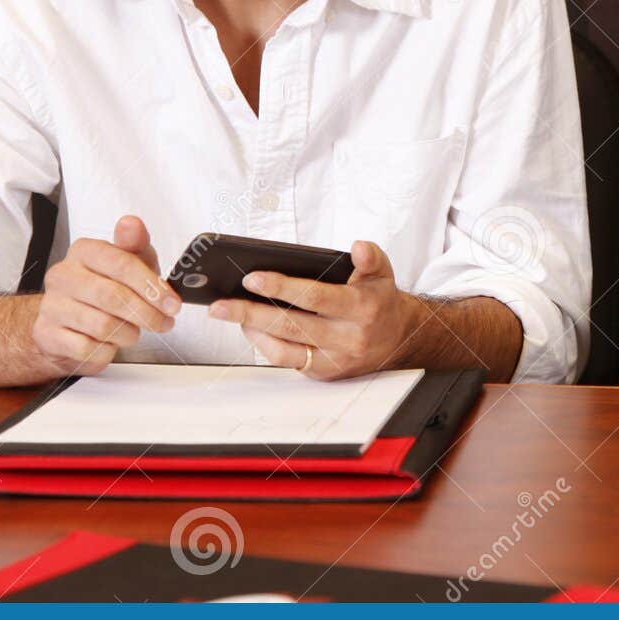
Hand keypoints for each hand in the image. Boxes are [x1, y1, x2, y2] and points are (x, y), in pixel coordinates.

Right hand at [31, 214, 178, 374]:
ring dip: (129, 333)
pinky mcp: (46, 334)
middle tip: (163, 323)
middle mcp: (63, 275)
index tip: (172, 303)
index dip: (152, 286)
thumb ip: (135, 245)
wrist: (66, 321)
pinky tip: (110, 343)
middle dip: (147, 314)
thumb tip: (132, 223)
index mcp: (84, 251)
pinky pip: (87, 348)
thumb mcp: (128, 262)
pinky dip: (107, 350)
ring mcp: (52, 305)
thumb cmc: (105, 287)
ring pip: (102, 325)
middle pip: (113, 297)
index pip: (122, 264)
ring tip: (134, 331)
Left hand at [208, 240, 424, 379]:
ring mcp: (334, 359)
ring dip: (251, 331)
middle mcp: (348, 337)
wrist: (397, 340)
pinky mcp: (323, 372)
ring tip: (227, 313)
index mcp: (362, 308)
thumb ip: (370, 258)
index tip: (252, 278)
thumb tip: (358, 247)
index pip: (316, 297)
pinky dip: (264, 345)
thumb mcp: (382, 273)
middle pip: (292, 325)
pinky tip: (249, 328)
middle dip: (252, 313)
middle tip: (221, 304)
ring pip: (285, 348)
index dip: (282, 288)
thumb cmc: (379, 301)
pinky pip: (287, 361)